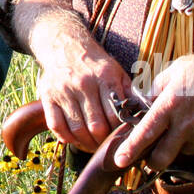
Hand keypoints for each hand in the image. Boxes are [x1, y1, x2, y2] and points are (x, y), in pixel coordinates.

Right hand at [33, 25, 135, 152]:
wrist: (65, 46)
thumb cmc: (96, 64)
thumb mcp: (117, 72)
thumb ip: (130, 93)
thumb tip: (145, 114)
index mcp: (105, 77)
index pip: (115, 115)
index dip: (119, 132)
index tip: (121, 138)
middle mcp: (83, 84)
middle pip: (96, 126)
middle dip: (103, 142)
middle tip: (107, 147)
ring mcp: (63, 91)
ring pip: (77, 129)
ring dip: (86, 144)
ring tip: (93, 146)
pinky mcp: (47, 96)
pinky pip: (56, 125)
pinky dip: (66, 138)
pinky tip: (75, 139)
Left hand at [113, 48, 193, 170]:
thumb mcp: (176, 70)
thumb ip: (157, 87)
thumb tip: (145, 99)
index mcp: (169, 105)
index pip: (145, 133)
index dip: (130, 149)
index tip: (119, 161)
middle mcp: (185, 125)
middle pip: (162, 157)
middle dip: (153, 161)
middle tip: (151, 157)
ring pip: (185, 149)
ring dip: (182, 142)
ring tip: (191, 120)